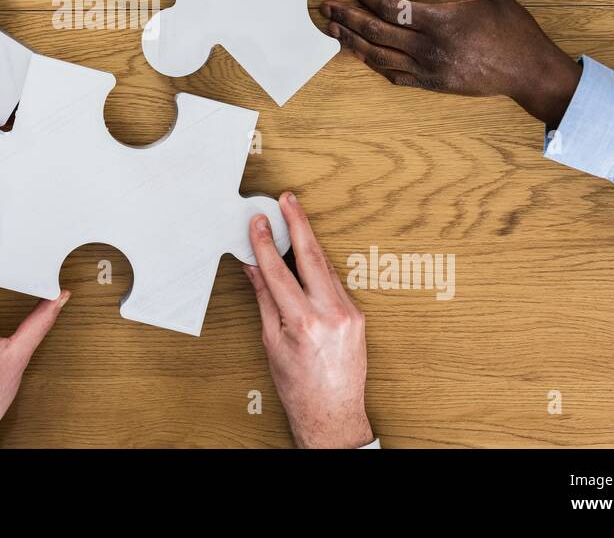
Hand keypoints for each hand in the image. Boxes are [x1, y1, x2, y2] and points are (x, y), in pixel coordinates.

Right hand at [244, 192, 373, 448]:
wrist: (333, 414)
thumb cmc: (299, 387)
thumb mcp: (272, 342)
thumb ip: (265, 299)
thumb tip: (254, 267)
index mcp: (304, 323)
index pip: (279, 272)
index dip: (265, 243)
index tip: (258, 222)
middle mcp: (331, 315)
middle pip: (311, 256)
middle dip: (298, 224)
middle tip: (287, 200)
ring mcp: (349, 314)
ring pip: (325, 267)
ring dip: (309, 241)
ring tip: (294, 218)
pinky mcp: (358, 316)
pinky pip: (334, 283)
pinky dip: (319, 267)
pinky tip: (307, 255)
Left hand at [322, 0, 581, 127]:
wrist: (528, 72)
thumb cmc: (513, 30)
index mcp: (441, 22)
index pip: (393, 9)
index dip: (368, 0)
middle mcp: (429, 48)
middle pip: (377, 33)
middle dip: (348, 20)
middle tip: (326, 10)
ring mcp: (428, 69)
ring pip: (379, 57)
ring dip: (352, 44)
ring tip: (333, 32)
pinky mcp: (430, 84)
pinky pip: (393, 75)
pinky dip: (373, 64)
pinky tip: (361, 54)